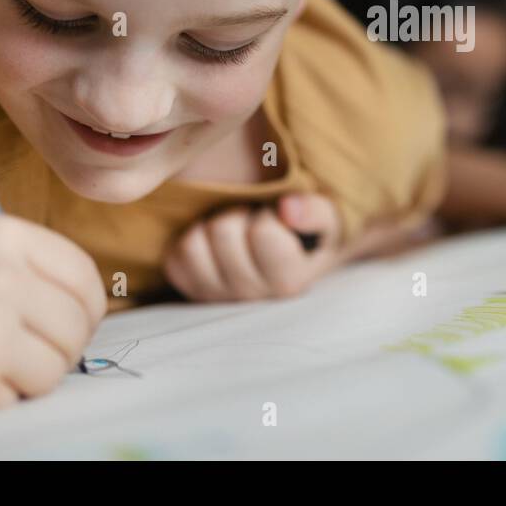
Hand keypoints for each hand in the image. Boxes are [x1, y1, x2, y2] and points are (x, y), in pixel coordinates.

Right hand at [0, 215, 105, 426]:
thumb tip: (87, 306)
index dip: (84, 308)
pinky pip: (15, 402)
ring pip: (54, 370)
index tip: (70, 323)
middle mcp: (2, 278)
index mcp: (3, 236)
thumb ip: (25, 268)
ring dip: (27, 378)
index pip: (84, 277)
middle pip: (77, 327)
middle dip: (59, 348)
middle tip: (21, 353)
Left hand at [163, 193, 344, 301]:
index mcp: (288, 281)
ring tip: (238, 229)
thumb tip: (288, 207)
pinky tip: (217, 242)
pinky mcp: (193, 291)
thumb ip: (316, 212)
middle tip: (257, 221)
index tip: (280, 218)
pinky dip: (193, 239)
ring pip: (193, 246)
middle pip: (223, 233)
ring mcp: (219, 297)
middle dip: (240, 215)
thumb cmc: (311, 234)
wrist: (299, 256)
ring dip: (213, 226)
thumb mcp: (330, 220)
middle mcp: (252, 297)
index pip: (261, 233)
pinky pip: (175, 258)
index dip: (269, 214)